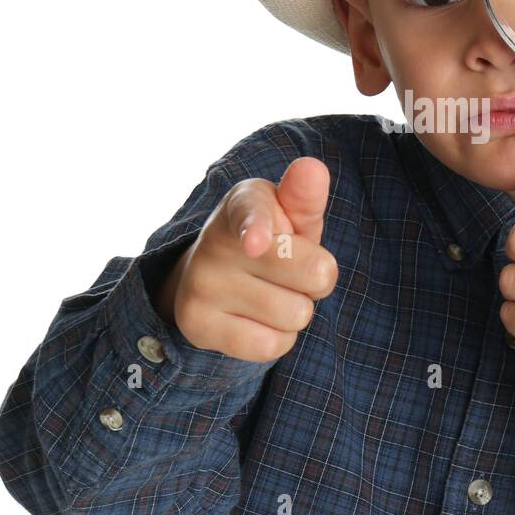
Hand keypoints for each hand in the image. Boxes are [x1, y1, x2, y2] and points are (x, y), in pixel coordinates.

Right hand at [161, 157, 338, 362]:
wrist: (215, 279)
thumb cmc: (272, 240)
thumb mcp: (290, 215)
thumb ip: (305, 197)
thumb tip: (313, 169)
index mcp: (244, 203)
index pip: (252, 212)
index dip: (258, 227)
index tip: (256, 241)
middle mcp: (215, 241)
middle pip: (314, 274)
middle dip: (317, 278)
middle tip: (292, 271)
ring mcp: (201, 284)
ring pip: (297, 314)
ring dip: (296, 310)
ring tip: (271, 294)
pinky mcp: (197, 326)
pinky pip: (272, 346)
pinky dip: (278, 338)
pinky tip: (257, 320)